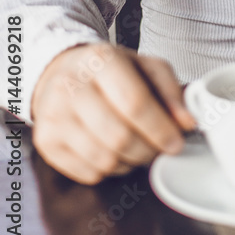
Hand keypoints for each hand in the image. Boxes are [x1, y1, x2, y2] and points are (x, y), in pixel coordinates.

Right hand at [31, 42, 195, 183]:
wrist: (62, 72)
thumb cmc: (109, 71)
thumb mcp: (144, 66)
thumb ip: (171, 90)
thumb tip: (188, 123)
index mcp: (101, 61)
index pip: (134, 103)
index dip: (160, 129)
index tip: (176, 142)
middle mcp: (71, 86)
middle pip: (119, 136)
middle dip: (148, 150)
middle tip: (159, 149)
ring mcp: (54, 116)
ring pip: (104, 159)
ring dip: (131, 163)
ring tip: (138, 149)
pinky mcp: (46, 142)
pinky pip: (88, 173)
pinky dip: (110, 171)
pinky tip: (114, 152)